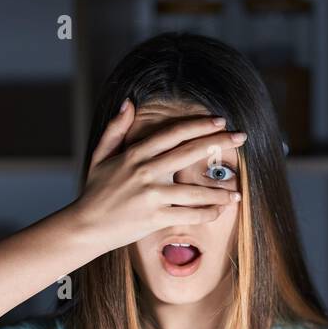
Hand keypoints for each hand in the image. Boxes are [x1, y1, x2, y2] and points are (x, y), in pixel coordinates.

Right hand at [68, 99, 244, 254]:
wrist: (85, 226)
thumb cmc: (95, 192)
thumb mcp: (101, 156)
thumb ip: (116, 129)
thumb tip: (129, 102)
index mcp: (135, 155)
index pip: (173, 134)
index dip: (198, 125)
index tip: (220, 121)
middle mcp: (145, 172)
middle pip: (189, 152)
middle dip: (219, 143)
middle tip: (242, 137)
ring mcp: (151, 195)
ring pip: (194, 190)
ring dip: (219, 192)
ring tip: (237, 192)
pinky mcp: (154, 217)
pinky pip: (188, 215)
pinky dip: (206, 213)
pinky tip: (219, 212)